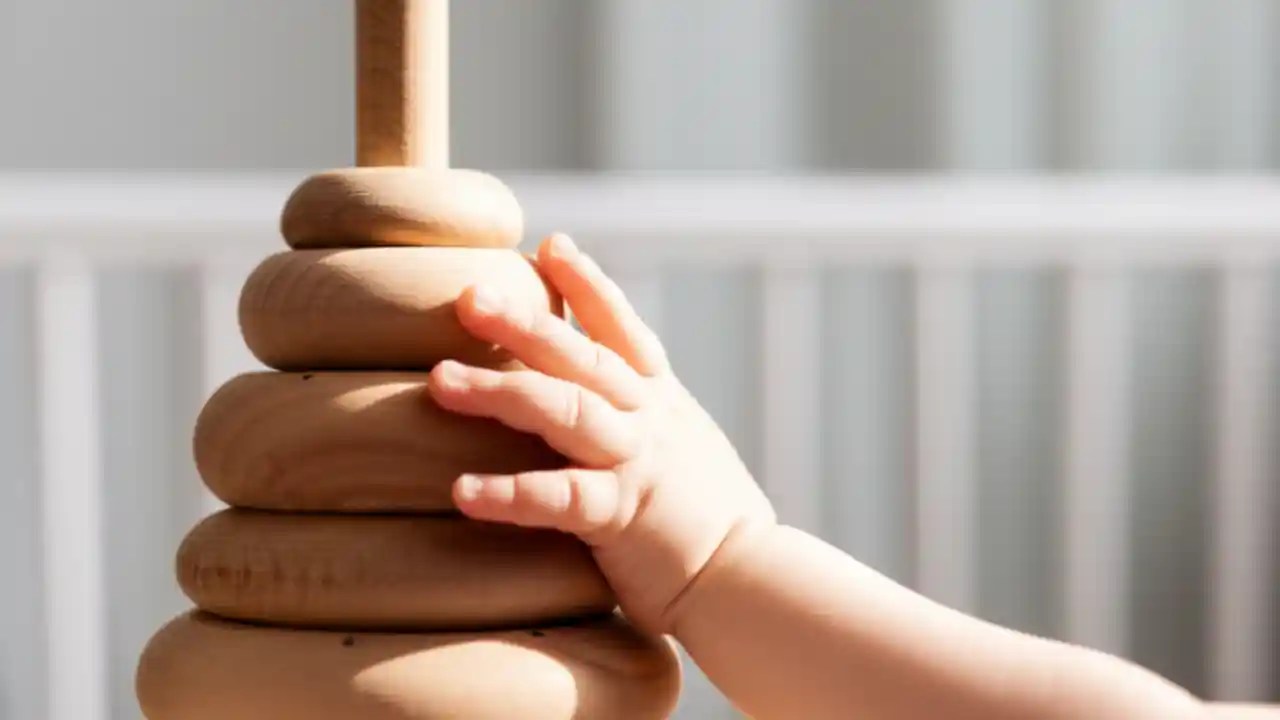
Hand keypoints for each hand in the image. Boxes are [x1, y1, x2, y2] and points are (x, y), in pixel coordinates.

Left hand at [426, 233, 775, 632]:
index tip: (551, 244)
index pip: (622, 328)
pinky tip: (462, 493)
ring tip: (438, 381)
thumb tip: (608, 393)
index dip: (587, 284)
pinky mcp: (620, 516)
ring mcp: (635, 462)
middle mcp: (648, 419)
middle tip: (467, 296)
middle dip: (523, 323)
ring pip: (563, 410)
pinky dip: (511, 494)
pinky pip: (560, 497)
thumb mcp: (684, 445)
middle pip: (579, 356)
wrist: (749, 579)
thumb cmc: (708, 519)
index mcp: (661, 400)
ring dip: (498, 392)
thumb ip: (646, 414)